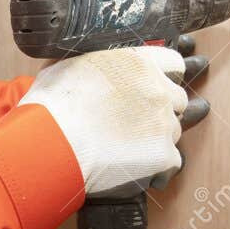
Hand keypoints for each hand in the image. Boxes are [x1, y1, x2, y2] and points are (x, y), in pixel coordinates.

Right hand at [18, 44, 189, 195]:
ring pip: (173, 131)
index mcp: (139, 62)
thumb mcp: (70, 65)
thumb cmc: (53, 105)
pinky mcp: (163, 155)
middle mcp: (158, 89)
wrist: (52, 143)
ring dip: (156, 137)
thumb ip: (96, 62)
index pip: (174, 62)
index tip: (154, 85)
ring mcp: (163, 123)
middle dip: (160, 109)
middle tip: (135, 121)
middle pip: (177, 99)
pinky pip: (171, 161)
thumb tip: (95, 65)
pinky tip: (135, 166)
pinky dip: (157, 165)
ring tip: (126, 147)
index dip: (164, 75)